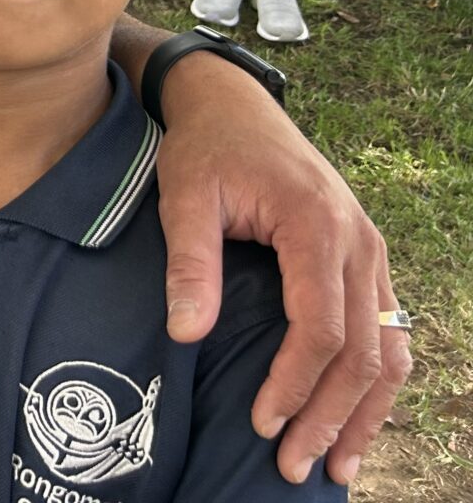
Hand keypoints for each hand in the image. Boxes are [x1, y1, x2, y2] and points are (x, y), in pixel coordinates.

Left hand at [154, 56, 407, 486]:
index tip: (262, 423)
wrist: (235, 107)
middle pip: (362, 351)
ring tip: (336, 467)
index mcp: (315, 224)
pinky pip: (388, 333)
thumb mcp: (184, 194)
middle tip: (294, 467)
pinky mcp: (367, 262)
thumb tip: (186, 333)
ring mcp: (370, 253)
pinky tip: (355, 423)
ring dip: (365, 413)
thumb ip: (190, 262)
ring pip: (389, 350)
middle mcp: (358, 243)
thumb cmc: (206, 150)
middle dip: (330, 416)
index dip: (295, 382)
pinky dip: (376, 384)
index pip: (320, 327)